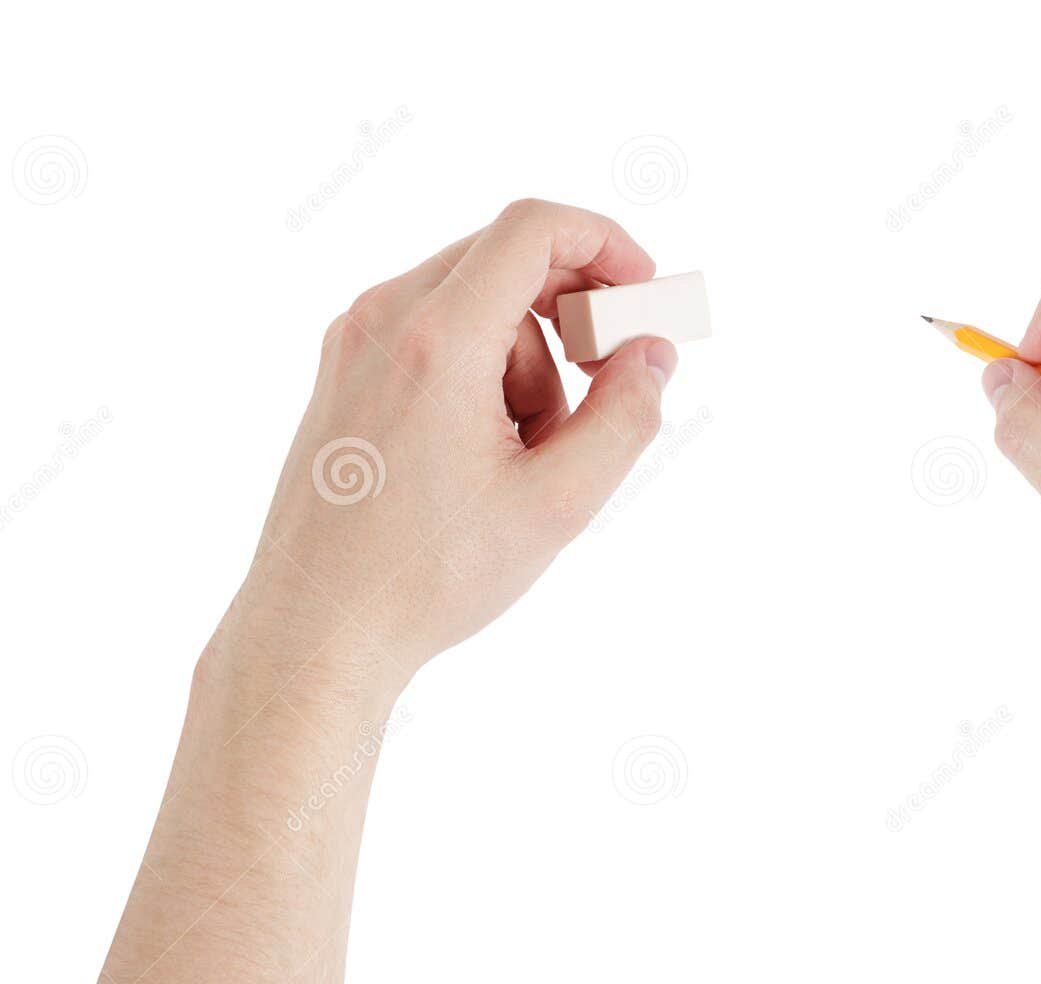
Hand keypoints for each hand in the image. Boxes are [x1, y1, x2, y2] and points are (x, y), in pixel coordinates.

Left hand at [216, 199, 676, 697]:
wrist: (318, 627)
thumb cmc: (429, 574)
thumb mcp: (557, 504)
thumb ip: (624, 418)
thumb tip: (652, 354)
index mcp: (437, 340)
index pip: (534, 229)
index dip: (605, 244)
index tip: (644, 293)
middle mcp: (383, 320)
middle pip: (507, 262)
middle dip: (572, 316)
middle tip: (607, 385)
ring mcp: (354, 343)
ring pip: (474, 303)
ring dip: (527, 360)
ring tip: (527, 457)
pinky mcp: (344, 372)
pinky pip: (435, 335)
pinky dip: (483, 372)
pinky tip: (488, 453)